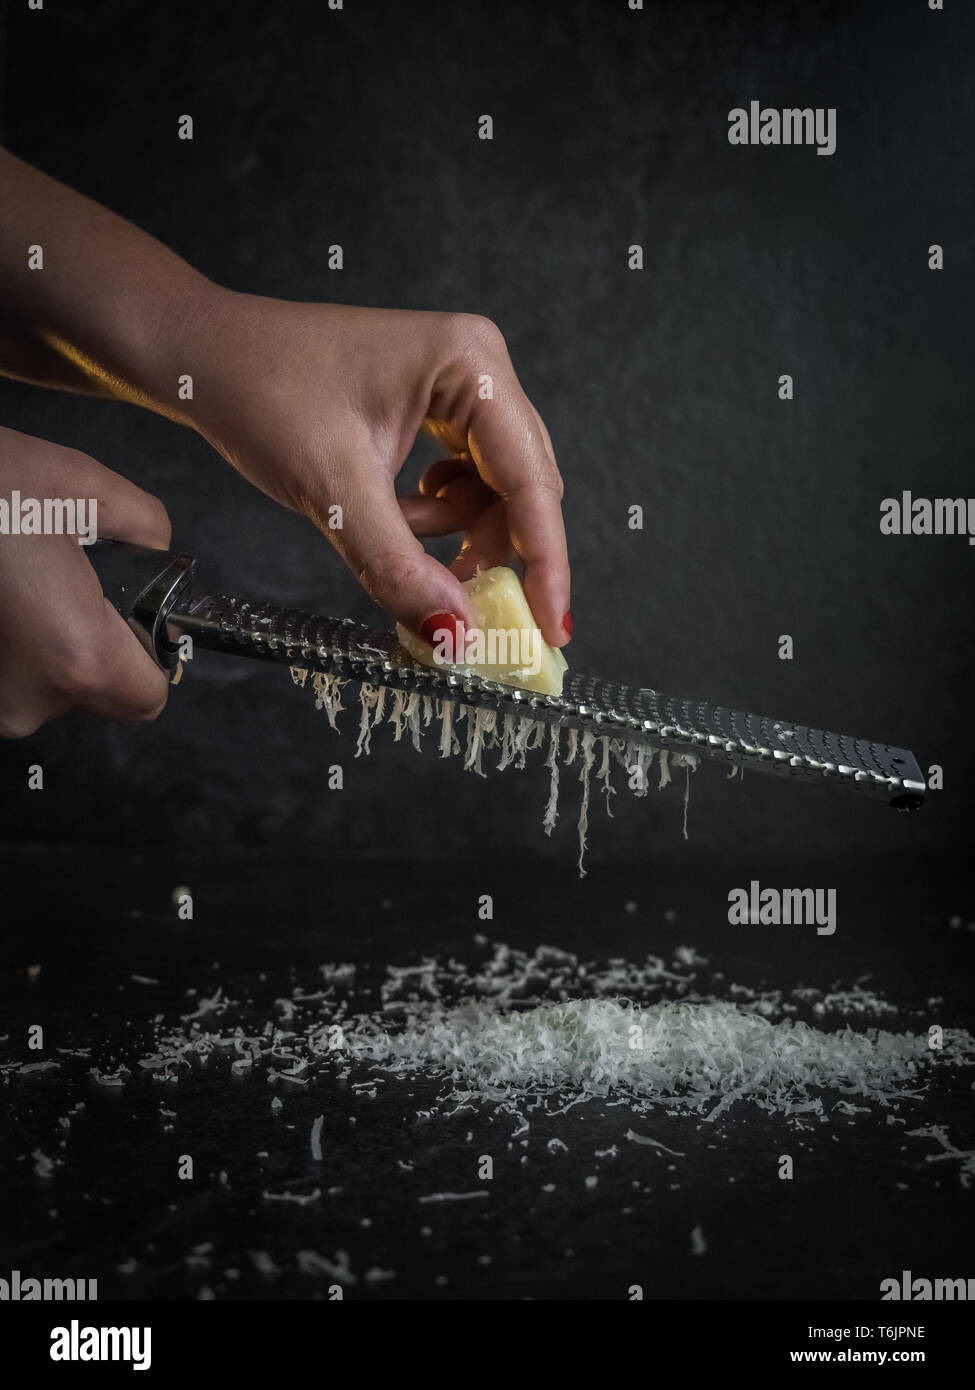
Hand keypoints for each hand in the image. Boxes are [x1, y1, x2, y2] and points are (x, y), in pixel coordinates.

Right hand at [0, 426, 171, 736]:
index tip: (122, 612)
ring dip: (38, 643)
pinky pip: (3, 678)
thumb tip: (154, 551)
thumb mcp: (81, 483)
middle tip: (55, 578)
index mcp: (79, 657)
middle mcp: (29, 704)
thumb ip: (145, 525)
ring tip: (12, 584)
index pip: (148, 697)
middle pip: (90, 691)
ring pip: (40, 686)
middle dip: (87, 641)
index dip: (145, 656)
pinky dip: (3, 647)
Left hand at [180, 294, 570, 644]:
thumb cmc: (259, 392)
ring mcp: (459, 386)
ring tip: (388, 525)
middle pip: (522, 490)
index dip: (545, 563)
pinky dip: (430, 516)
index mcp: (471, 363)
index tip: (552, 630)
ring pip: (490, 495)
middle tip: (465, 613)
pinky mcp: (435, 408)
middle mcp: (479, 367)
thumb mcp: (334, 491)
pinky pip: (461, 485)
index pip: (532, 482)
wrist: (201, 357)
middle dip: (492, 552)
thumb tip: (455, 636)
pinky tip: (389, 509)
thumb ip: (400, 569)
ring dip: (448, 534)